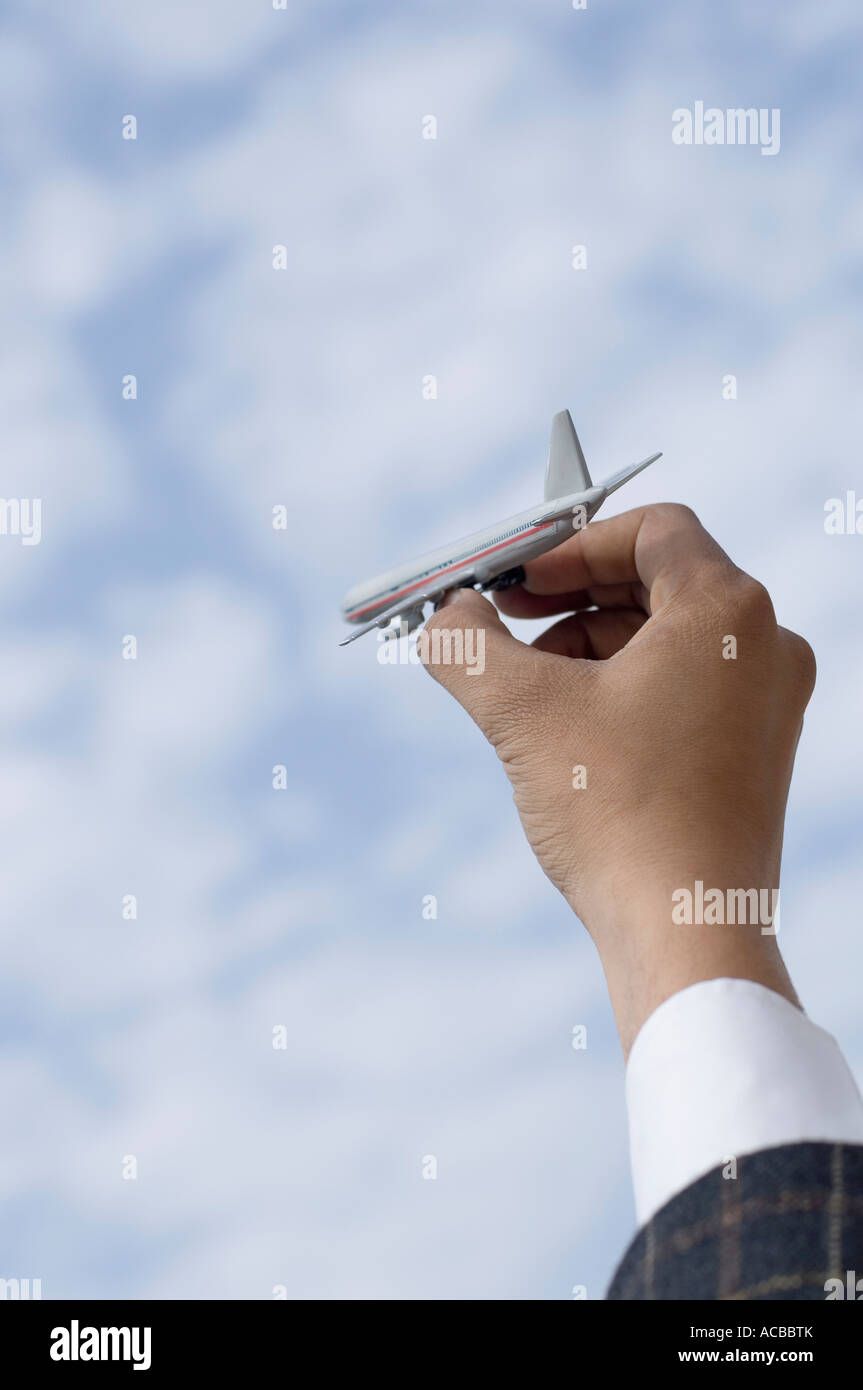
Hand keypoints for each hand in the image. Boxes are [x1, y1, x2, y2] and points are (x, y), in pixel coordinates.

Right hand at [420, 504, 815, 1054]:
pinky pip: (684, 688)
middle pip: (658, 581)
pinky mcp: (755, 754)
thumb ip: (467, 644)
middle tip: (506, 621)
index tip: (514, 581)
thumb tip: (443, 615)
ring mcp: (768, 704)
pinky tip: (568, 734)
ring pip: (667, 639)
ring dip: (589, 647)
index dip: (569, 546)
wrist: (685, 932)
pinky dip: (622, 690)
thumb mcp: (521, 711)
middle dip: (571, 598)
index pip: (652, 529)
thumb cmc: (617, 813)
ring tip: (527, 692)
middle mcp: (766, 646)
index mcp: (728, 610)